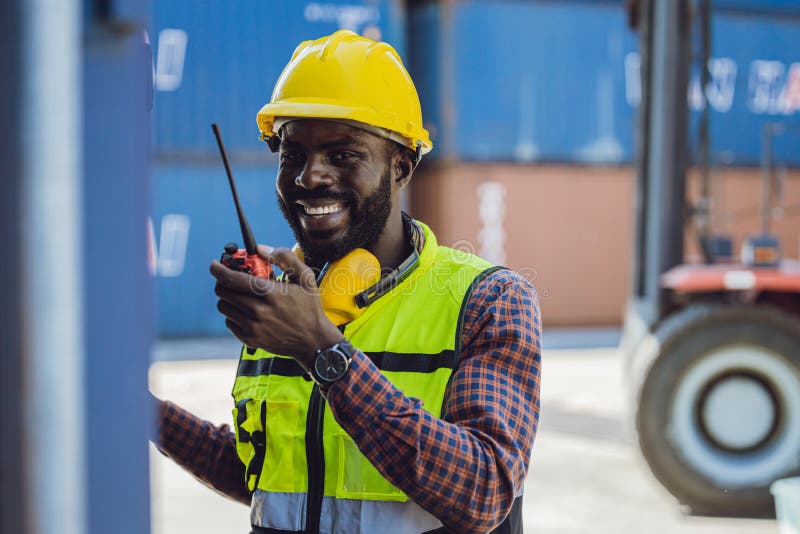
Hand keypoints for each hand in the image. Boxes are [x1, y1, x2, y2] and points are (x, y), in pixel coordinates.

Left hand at [210, 245, 343, 368]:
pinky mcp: (249, 339)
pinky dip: (234, 314)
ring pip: (223, 306)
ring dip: (228, 297)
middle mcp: (258, 310)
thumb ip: (284, 257)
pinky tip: (248, 311)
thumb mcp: (305, 277)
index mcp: (270, 293)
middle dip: (223, 281)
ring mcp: (252, 326)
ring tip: (242, 295)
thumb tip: (260, 249)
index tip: (214, 264)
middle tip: (232, 278)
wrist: (313, 341)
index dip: (218, 269)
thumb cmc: (309, 307)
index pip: (232, 278)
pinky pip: (229, 321)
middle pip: (223, 291)